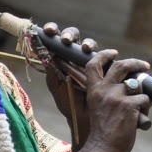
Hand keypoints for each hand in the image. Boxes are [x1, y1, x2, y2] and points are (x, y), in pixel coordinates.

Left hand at [41, 21, 96, 147]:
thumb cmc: (69, 103)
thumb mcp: (57, 88)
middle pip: (73, 37)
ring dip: (86, 43)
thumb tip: (45, 54)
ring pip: (88, 44)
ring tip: (85, 49)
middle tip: (66, 40)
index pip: (56, 41)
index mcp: (61, 59)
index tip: (48, 31)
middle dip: (69, 35)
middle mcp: (75, 57)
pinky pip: (106, 56)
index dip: (53, 32)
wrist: (85, 119)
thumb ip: (52, 72)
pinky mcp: (105, 67)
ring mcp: (91, 61)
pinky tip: (105, 55)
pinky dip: (106, 53)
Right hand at [80, 49, 150, 151]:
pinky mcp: (130, 105)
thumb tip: (131, 83)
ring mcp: (117, 97)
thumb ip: (109, 94)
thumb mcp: (98, 108)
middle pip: (121, 65)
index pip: (94, 64)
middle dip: (135, 63)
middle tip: (145, 66)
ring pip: (138, 85)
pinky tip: (138, 120)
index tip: (114, 53)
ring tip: (139, 110)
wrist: (102, 149)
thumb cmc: (101, 132)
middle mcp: (104, 90)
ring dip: (142, 96)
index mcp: (93, 90)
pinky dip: (145, 109)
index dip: (105, 55)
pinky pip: (145, 100)